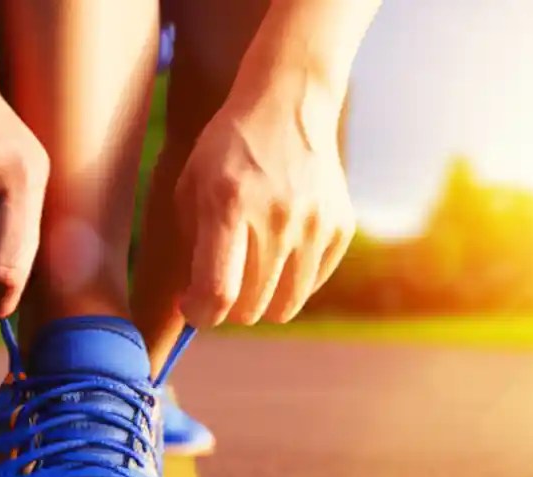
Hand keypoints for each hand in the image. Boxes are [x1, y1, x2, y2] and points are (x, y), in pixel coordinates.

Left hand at [174, 90, 354, 325]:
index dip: (201, 314)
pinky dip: (291, 282)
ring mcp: (315, 224)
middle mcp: (277, 217)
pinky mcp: (341, 228)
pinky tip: (279, 252)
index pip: (218, 291)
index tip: (194, 308)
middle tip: (222, 283)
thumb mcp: (191, 187)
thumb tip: (197, 306)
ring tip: (250, 273)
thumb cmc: (228, 150)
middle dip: (229, 308)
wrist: (289, 105)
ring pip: (284, 307)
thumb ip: (191, 248)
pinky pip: (311, 285)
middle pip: (251, 308)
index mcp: (229, 205)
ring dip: (262, 302)